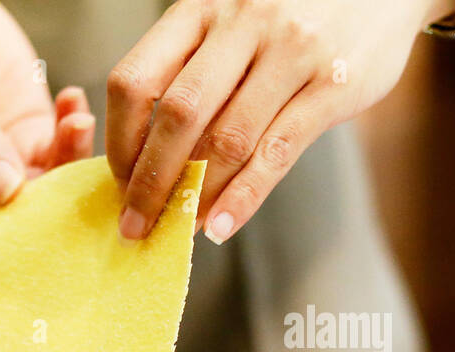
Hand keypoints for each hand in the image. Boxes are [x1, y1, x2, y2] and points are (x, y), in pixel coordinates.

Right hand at [0, 0, 95, 289]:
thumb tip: (7, 192)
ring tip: (73, 122)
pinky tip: (71, 102)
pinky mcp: (33, 143)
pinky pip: (64, 158)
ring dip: (69, 170)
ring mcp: (3, 172)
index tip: (15, 227)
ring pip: (48, 203)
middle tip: (67, 184)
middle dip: (44, 220)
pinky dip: (75, 135)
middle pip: (10, 241)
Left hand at [107, 0, 454, 243]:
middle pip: (178, 116)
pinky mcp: (335, 83)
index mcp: (201, 8)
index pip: (136, 81)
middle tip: (136, 223)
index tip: (119, 180)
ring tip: (181, 225)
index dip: (120, 140)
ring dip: (197, 195)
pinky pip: (276, 153)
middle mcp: (243, 23)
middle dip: (150, 182)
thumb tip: (144, 156)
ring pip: (227, 140)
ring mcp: (292, 51)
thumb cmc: (291, 11)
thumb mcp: (231, 18)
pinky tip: (221, 228)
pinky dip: (243, 198)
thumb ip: (191, 68)